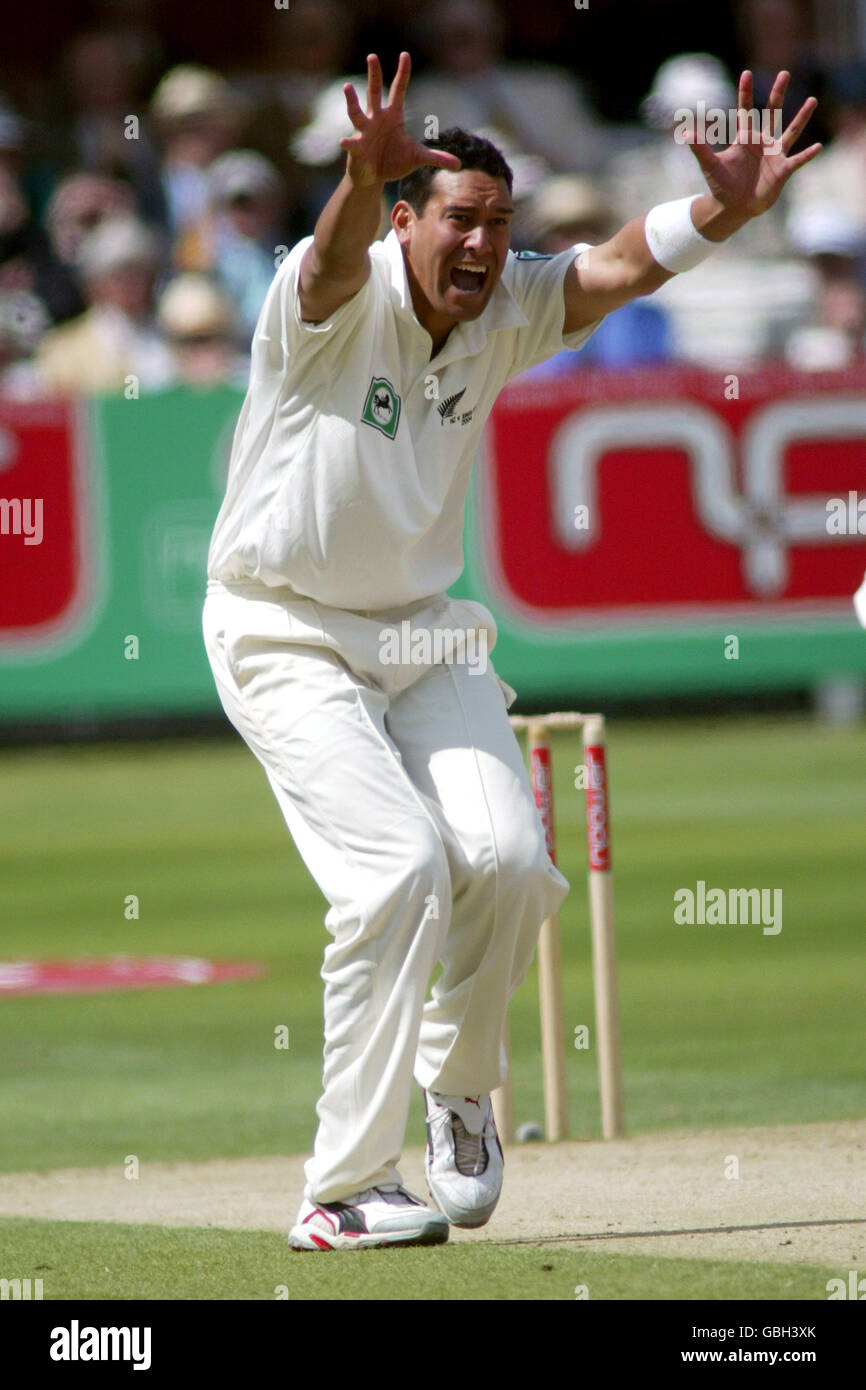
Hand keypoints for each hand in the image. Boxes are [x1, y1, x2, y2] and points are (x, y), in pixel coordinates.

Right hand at [339, 52, 461, 186]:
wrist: (373, 176)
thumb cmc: (394, 161)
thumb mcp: (417, 157)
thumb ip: (436, 158)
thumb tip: (459, 165)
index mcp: (393, 116)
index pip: (399, 90)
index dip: (402, 73)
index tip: (405, 54)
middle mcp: (376, 118)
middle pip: (374, 92)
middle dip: (373, 75)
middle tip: (372, 56)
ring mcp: (364, 131)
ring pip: (357, 112)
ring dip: (352, 101)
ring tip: (347, 87)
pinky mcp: (356, 147)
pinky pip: (352, 143)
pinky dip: (348, 142)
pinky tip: (343, 141)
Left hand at [685, 70, 821, 221]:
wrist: (733, 207)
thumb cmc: (721, 185)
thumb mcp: (710, 165)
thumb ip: (700, 148)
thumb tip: (684, 133)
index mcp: (745, 138)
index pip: (745, 111)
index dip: (745, 93)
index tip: (746, 73)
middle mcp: (762, 142)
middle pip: (772, 113)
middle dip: (777, 93)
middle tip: (784, 73)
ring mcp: (774, 155)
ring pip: (791, 132)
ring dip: (801, 117)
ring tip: (812, 100)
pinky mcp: (783, 171)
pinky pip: (798, 160)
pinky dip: (807, 155)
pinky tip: (818, 147)